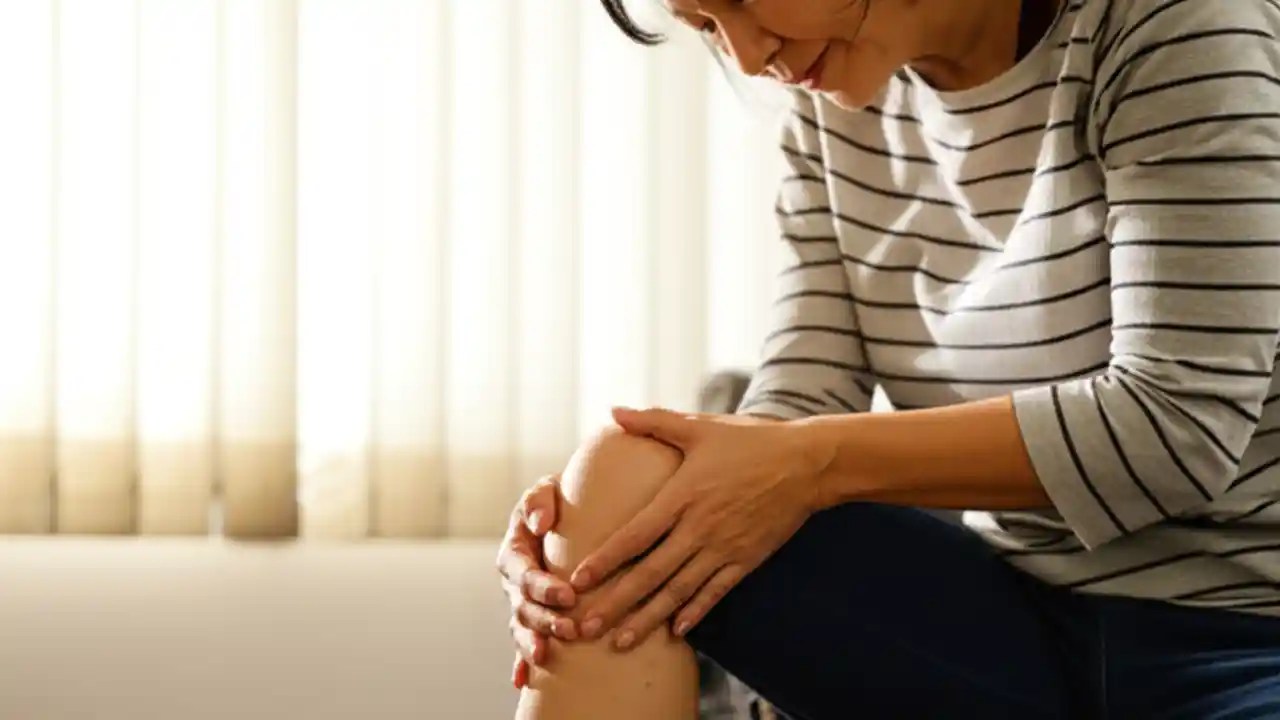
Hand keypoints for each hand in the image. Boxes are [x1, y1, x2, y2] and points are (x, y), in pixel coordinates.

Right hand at [495, 474, 578, 688]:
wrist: (572, 510)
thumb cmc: (561, 498)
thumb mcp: (547, 488)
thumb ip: (539, 500)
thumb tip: (539, 525)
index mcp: (515, 551)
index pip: (523, 573)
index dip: (543, 587)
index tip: (569, 595)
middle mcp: (515, 581)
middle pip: (522, 606)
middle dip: (545, 620)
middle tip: (571, 630)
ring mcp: (522, 601)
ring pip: (522, 627)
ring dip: (533, 642)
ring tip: (548, 656)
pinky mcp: (534, 615)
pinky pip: (524, 642)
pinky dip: (521, 662)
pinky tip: (523, 681)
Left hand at [570, 407, 828, 650]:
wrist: (808, 463)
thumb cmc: (751, 441)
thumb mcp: (700, 428)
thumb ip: (654, 421)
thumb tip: (612, 411)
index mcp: (683, 496)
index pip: (636, 535)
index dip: (606, 560)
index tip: (578, 580)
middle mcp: (700, 528)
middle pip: (650, 574)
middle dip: (616, 603)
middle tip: (586, 627)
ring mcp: (724, 548)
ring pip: (678, 592)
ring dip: (647, 618)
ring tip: (619, 642)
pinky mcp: (746, 560)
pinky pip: (715, 593)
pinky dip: (695, 613)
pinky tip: (675, 632)